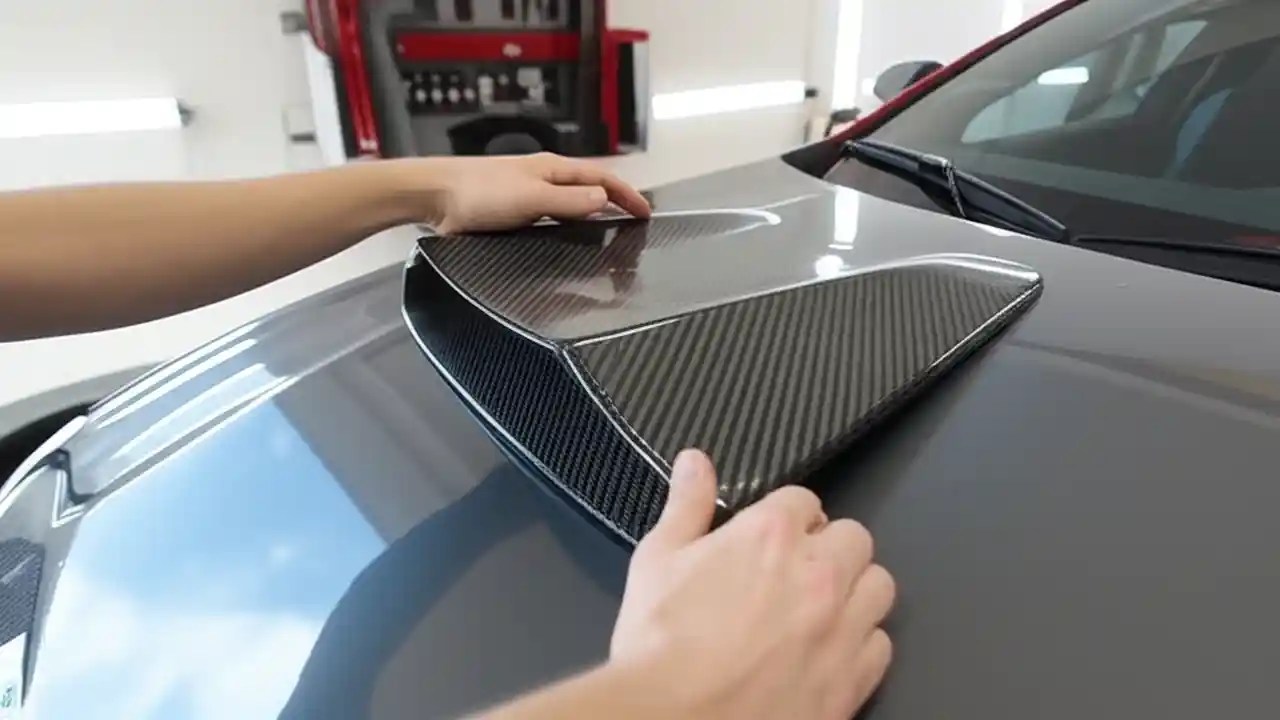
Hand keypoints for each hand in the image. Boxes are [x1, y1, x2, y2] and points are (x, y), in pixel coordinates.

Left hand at [410, 153, 650, 233]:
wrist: (431, 197)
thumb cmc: (478, 193)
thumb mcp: (531, 198)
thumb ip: (568, 201)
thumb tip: (604, 200)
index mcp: (552, 169)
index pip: (602, 179)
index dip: (627, 195)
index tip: (647, 214)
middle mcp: (542, 179)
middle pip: (588, 190)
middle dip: (614, 204)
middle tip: (634, 225)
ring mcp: (526, 196)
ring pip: (569, 206)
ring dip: (591, 217)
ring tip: (609, 237)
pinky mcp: (509, 214)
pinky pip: (548, 220)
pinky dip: (566, 229)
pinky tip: (565, 245)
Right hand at [611, 450, 895, 719]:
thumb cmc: (658, 644)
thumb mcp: (657, 560)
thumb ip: (686, 505)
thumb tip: (696, 462)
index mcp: (770, 536)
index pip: (803, 500)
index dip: (786, 517)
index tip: (772, 537)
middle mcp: (818, 575)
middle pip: (854, 537)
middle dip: (828, 548)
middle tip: (798, 571)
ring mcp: (841, 629)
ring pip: (879, 586)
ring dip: (855, 590)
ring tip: (821, 609)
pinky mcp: (852, 679)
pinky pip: (881, 646)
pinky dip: (861, 644)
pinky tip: (828, 652)